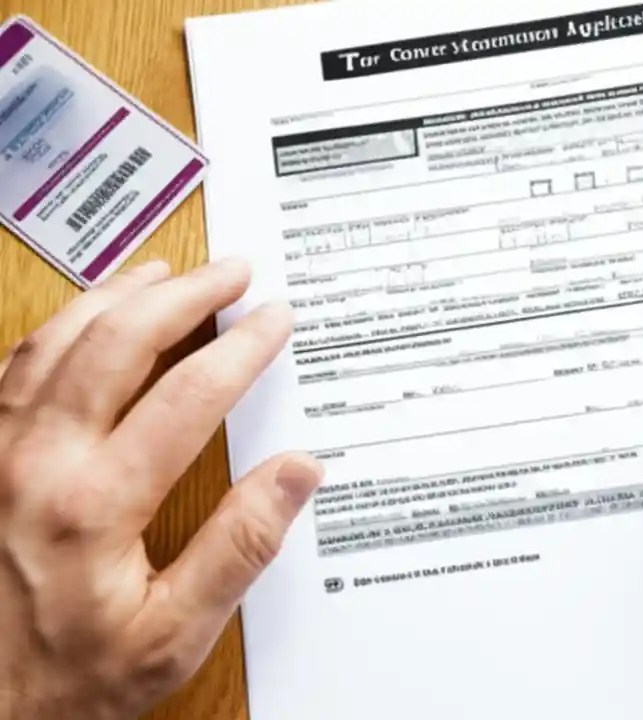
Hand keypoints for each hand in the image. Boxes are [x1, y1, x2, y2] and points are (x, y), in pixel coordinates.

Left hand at [0, 260, 320, 719]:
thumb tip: (298, 472)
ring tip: (164, 271)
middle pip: (115, 343)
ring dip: (115, 296)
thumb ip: (239, 549)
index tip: (276, 319)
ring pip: (53, 342)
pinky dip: (58, 329)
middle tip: (232, 271)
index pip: (186, 395)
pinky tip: (85, 321)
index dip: (240, 348)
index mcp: (94, 503)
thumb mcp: (172, 637)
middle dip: (183, 295)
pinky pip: (12, 368)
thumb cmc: (70, 677)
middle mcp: (34, 462)